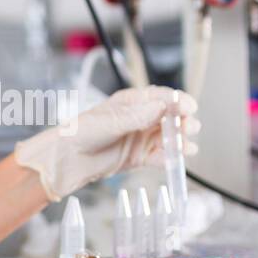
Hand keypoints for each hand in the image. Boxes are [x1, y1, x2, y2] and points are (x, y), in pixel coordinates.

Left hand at [13, 86, 200, 201]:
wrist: (68, 159)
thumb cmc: (82, 132)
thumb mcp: (111, 121)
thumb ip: (138, 116)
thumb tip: (161, 107)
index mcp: (133, 102)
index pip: (162, 98)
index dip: (178, 101)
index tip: (190, 107)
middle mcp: (140, 119)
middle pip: (170, 118)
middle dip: (183, 122)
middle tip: (189, 127)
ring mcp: (141, 138)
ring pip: (168, 138)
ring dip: (179, 141)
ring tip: (185, 146)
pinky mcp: (139, 157)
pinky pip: (159, 157)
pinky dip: (168, 158)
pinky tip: (174, 159)